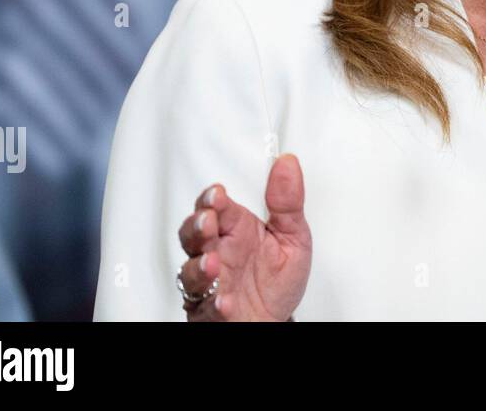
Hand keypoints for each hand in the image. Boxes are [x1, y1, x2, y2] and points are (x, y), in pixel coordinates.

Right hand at [177, 153, 311, 320]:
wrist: (275, 320)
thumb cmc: (277, 280)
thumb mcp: (293, 236)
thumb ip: (288, 202)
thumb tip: (288, 164)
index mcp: (237, 229)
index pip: (217, 207)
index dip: (212, 198)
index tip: (217, 193)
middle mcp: (219, 252)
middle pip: (194, 234)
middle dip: (197, 226)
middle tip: (208, 221)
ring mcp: (211, 281)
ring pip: (191, 270)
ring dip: (199, 266)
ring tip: (212, 262)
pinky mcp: (209, 309)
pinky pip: (206, 306)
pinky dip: (214, 304)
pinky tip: (224, 300)